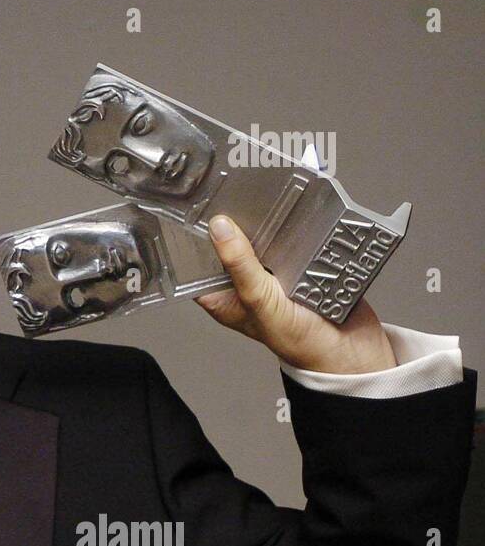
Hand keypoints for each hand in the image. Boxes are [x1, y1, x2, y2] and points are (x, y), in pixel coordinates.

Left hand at [194, 215, 396, 374]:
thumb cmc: (299, 340)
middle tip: (232, 195)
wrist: (349, 350)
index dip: (196, 240)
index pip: (197, 264)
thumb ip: (239, 265)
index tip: (198, 212)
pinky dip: (292, 229)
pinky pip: (290, 240)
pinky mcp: (300, 266)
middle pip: (230, 247)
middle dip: (232, 226)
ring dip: (265, 224)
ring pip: (261, 240)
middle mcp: (243, 285)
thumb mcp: (258, 301)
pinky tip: (291, 211)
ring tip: (261, 197)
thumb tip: (220, 229)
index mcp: (223, 297)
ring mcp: (272, 275)